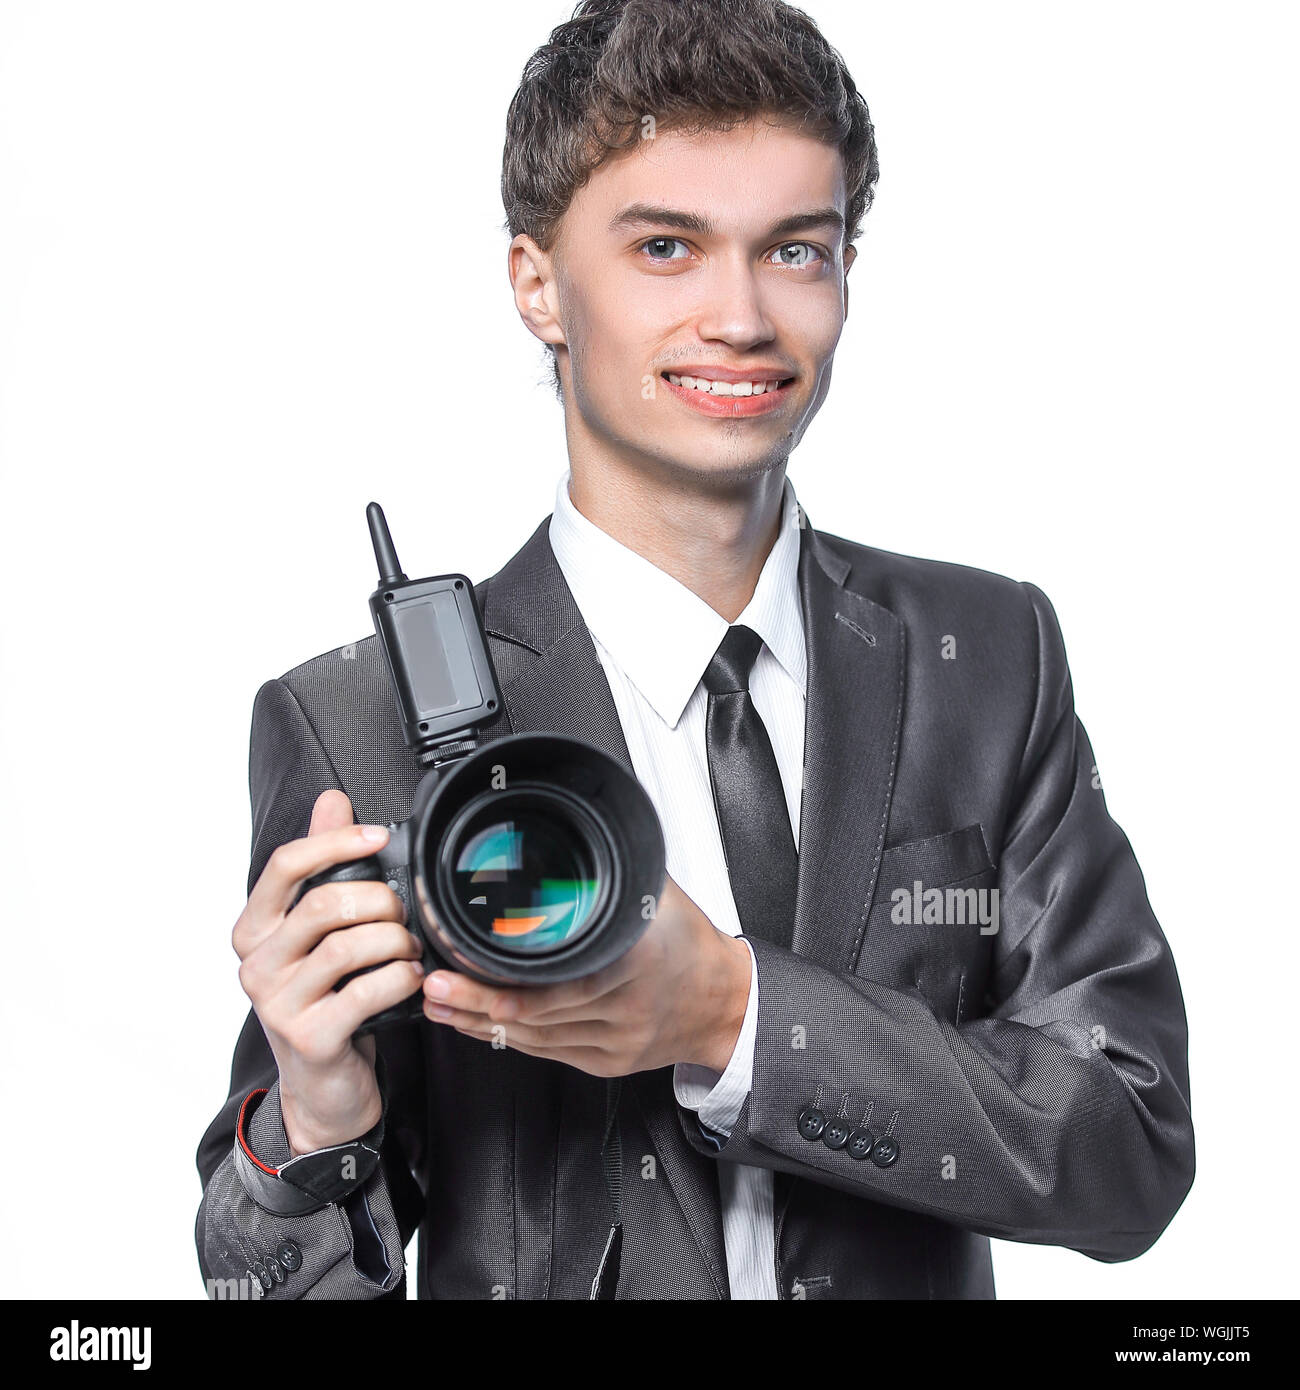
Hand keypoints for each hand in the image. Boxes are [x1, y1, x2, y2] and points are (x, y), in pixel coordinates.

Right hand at [231, 790, 424, 1153]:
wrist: (323, 1088)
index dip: (335, 842)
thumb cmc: (325, 999)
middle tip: (406, 913)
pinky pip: (367, 991)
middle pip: (325, 903)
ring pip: (350, 945)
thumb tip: (332, 800)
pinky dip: (401, 978)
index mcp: (254, 929)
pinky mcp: (310, 1037)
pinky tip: (411, 978)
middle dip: (381, 900)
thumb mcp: (317, 933)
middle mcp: (257, 963)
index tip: (379, 836)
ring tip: (410, 948)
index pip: (285, 865)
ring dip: (396, 940)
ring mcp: (279, 1003)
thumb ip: (322, 866)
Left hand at [419, 874, 750, 1076]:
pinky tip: (480, 1025)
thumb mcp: (654, 893)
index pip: (556, 979)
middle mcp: (623, 1006)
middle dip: (476, 1001)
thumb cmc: (689, 942)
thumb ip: (605, 876)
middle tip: (433, 986)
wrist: (725, 1000)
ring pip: (534, 1039)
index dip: (502, 981)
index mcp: (633, 960)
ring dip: (481, 1023)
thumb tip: (558, 841)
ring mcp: (615, 1040)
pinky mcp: (607, 1061)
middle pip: (535, 1013)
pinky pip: (548, 1053)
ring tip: (441, 1004)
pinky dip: (510, 1039)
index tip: (461, 965)